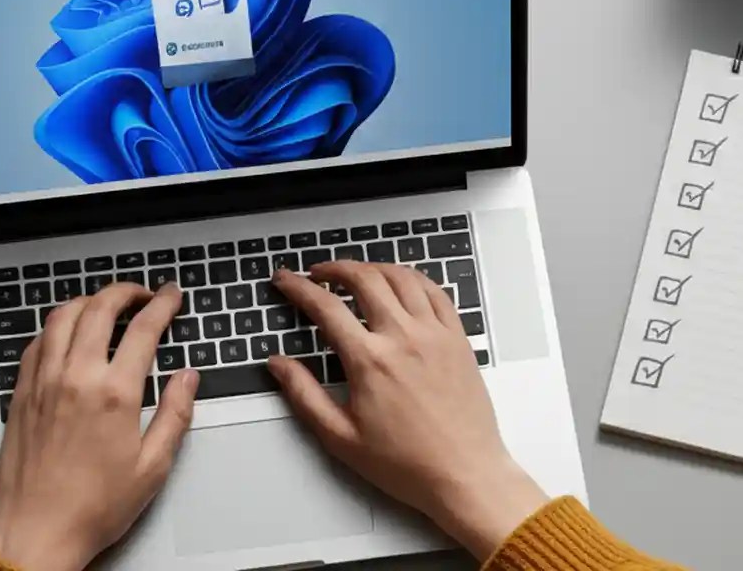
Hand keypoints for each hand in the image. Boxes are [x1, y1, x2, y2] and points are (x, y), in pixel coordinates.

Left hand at [0, 283, 198, 570]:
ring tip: (106, 304)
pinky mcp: (22, 395)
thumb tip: (188, 379)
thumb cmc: (91, 507)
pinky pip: (36, 343)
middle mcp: (75, 379)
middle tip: (142, 294)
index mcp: (114, 394)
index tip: (171, 296)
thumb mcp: (153, 466)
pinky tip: (67, 333)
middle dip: (126, 292)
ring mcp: (43, 383)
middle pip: (100, 309)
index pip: (144, 329)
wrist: (37, 531)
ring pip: (62, 317)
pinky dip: (56, 327)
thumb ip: (175, 414)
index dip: (162, 305)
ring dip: (88, 301)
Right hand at [268, 263, 548, 560]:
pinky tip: (401, 282)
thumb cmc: (406, 463)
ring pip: (401, 277)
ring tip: (356, 274)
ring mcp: (435, 334)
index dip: (298, 288)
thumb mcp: (341, 437)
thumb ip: (304, 395)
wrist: (464, 474)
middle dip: (334, 268)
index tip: (286, 280)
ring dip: (372, 267)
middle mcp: (403, 338)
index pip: (325, 307)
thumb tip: (278, 364)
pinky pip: (435, 291)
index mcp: (370, 361)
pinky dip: (413, 277)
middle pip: (364, 279)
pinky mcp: (457, 338)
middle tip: (318, 272)